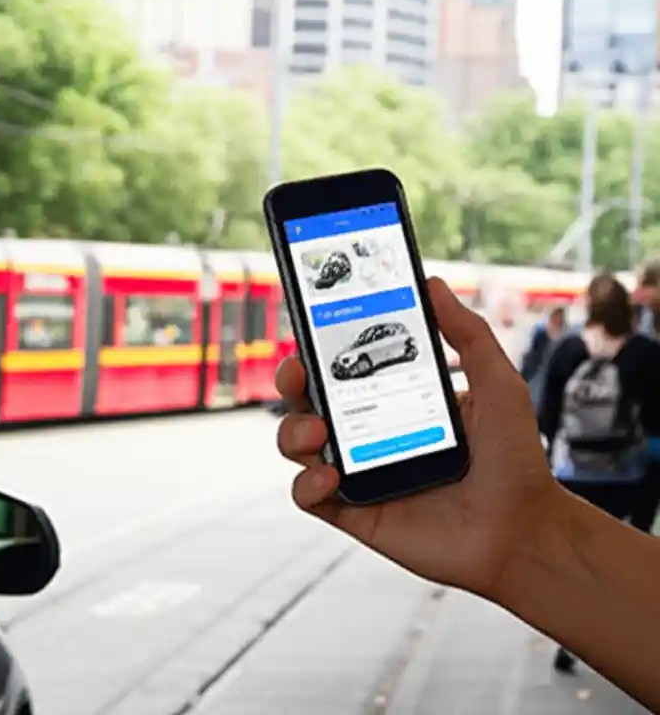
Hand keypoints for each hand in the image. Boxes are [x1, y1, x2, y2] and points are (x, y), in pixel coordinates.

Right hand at [276, 277, 566, 597]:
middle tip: (300, 374)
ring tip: (319, 432)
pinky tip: (329, 476)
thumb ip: (468, 333)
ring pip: (298, 444)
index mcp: (395, 399)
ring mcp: (357, 473)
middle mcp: (369, 433)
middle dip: (292, 382)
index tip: (311, 328)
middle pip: (307, 400)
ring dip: (293, 432)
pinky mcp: (353, 512)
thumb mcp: (499, 386)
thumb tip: (433, 283)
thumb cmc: (515, 462)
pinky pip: (307, 495)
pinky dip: (305, 484)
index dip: (319, 348)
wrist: (524, 534)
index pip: (344, 366)